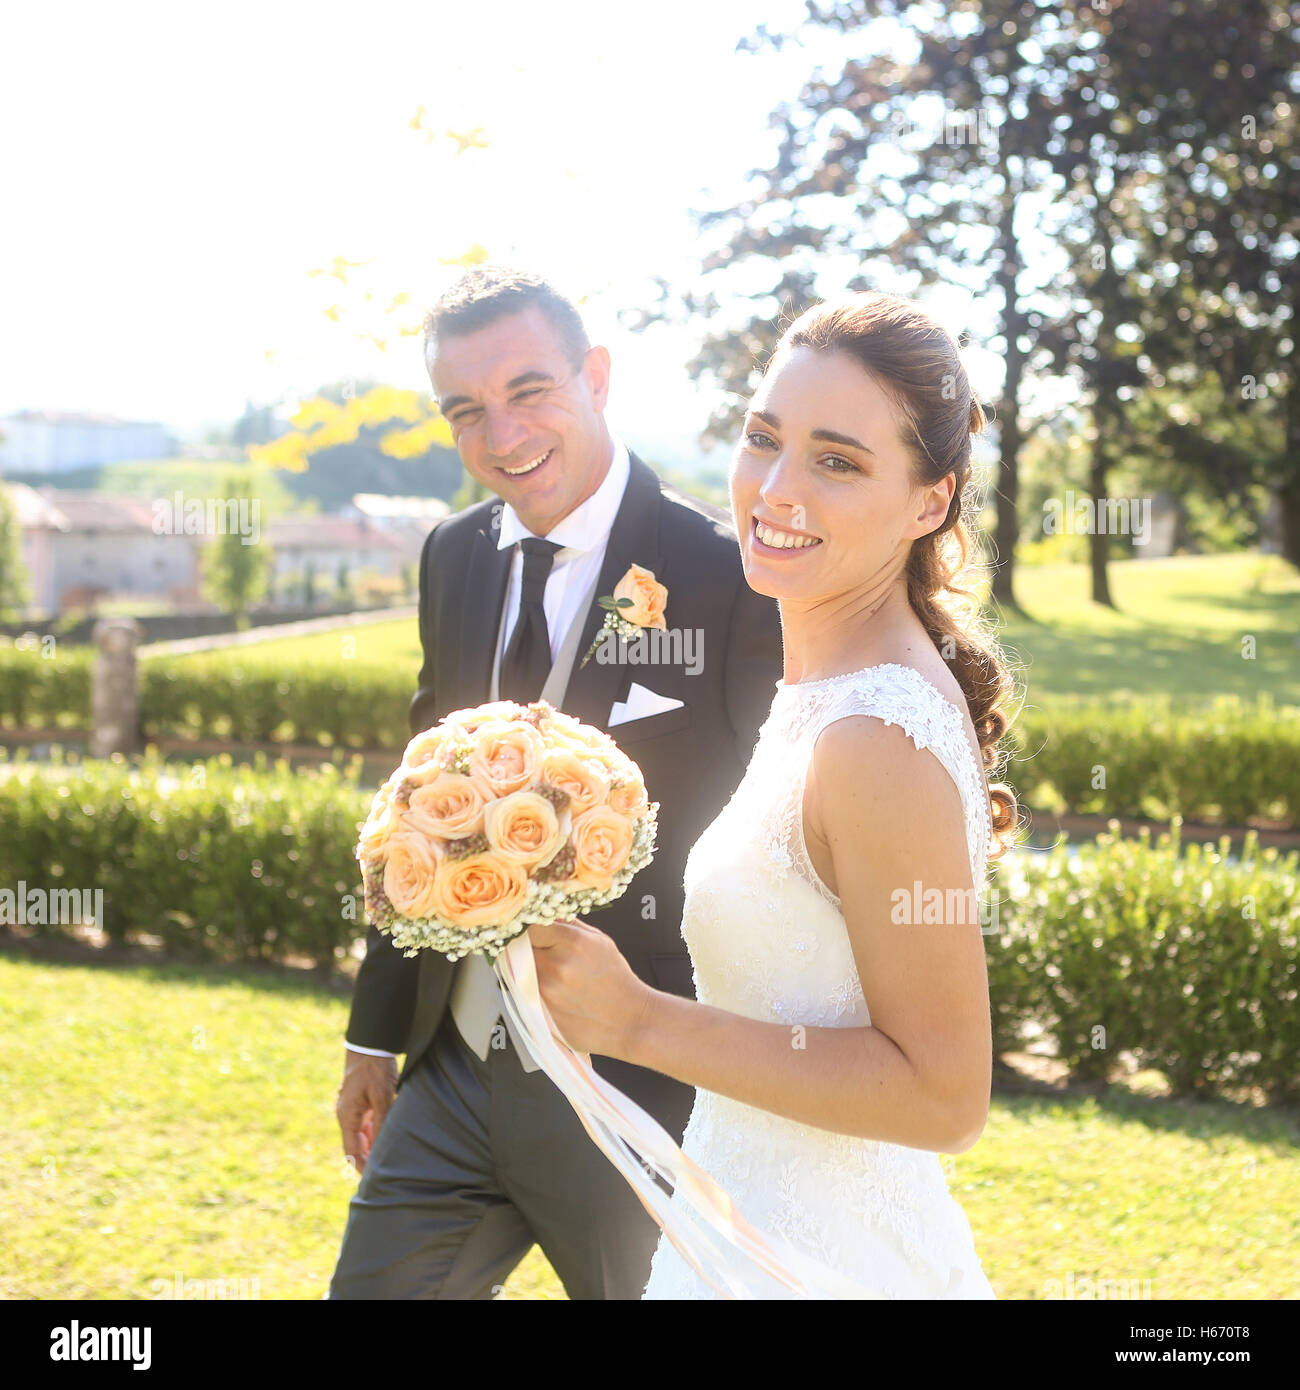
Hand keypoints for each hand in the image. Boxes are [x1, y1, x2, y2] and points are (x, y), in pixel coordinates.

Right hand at [336, 1050, 397, 1175]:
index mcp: (347, 1117)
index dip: (362, 1166)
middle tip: (387, 1171)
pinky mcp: (360, 1103)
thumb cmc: (375, 1070)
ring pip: (362, 1135)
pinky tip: (389, 1136)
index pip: (351, 1151)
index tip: (374, 1179)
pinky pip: (366, 1124)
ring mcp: (352, 1109)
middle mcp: (347, 1116)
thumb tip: (383, 1148)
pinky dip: (376, 1132)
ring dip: (373, 1146)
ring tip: (390, 1157)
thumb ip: (383, 1123)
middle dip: (368, 1159)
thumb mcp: (383, 1096)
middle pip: (356, 1145)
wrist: (370, 1046)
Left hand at [528, 917, 655, 1060]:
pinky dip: (529, 988)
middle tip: (541, 952)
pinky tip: (550, 989)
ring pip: (517, 970)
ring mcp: (545, 991)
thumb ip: (569, 924)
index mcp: (572, 942)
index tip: (535, 933)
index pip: (531, 926)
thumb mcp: (599, 940)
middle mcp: (555, 966)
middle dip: (527, 947)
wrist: (627, 1019)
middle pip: (519, 947)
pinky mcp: (540, 1011)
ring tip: (551, 973)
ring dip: (526, 968)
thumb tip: (545, 914)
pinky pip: (522, 992)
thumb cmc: (615, 979)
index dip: (531, 929)